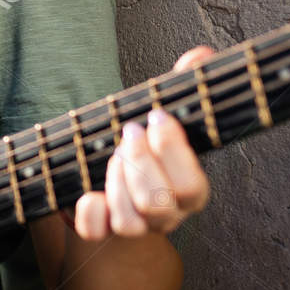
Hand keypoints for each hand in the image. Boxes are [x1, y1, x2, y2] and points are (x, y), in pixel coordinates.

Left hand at [72, 47, 214, 239]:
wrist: (118, 179)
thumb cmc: (148, 143)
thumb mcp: (164, 115)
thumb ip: (182, 89)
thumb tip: (200, 56)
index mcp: (189, 190)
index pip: (192, 189)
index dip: (173, 154)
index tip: (156, 118)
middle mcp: (167, 215)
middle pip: (158, 206)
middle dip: (140, 164)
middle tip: (128, 133)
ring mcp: (135, 225)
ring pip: (130, 222)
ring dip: (117, 182)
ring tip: (113, 154)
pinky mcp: (103, 229)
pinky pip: (96, 232)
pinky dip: (90, 213)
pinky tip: (89, 193)